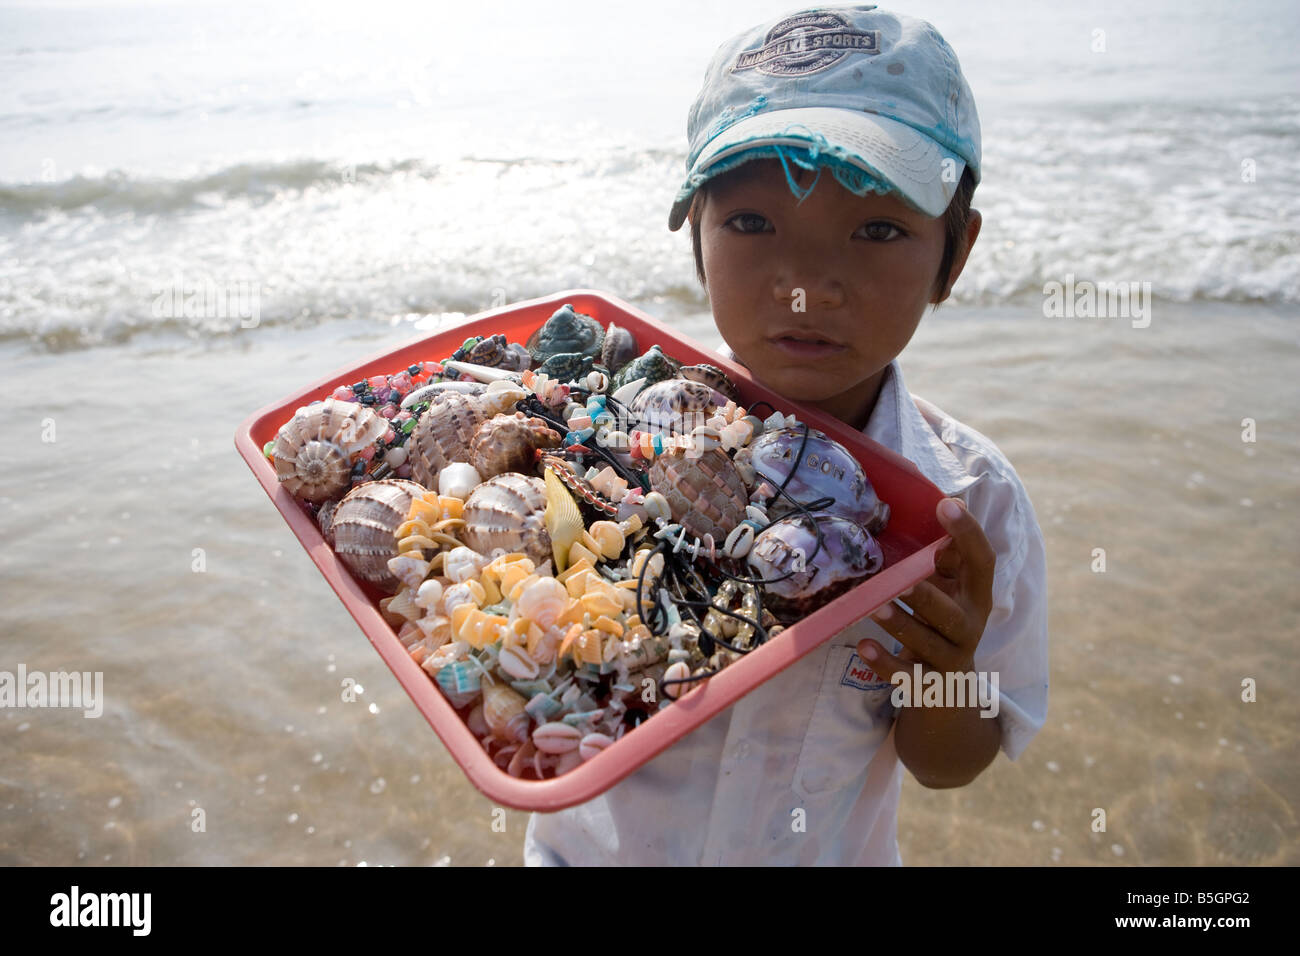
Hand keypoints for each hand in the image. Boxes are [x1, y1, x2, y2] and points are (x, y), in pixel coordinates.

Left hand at [856, 497, 995, 677]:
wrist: (948, 692)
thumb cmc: (942, 622)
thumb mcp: (948, 588)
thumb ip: (942, 554)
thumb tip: (933, 496)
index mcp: (976, 595)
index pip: (983, 562)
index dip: (969, 534)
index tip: (947, 505)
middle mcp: (969, 627)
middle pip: (952, 613)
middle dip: (928, 596)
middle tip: (903, 580)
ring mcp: (949, 658)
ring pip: (927, 643)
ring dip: (901, 625)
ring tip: (874, 607)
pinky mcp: (927, 685)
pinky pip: (906, 675)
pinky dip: (885, 662)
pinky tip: (864, 646)